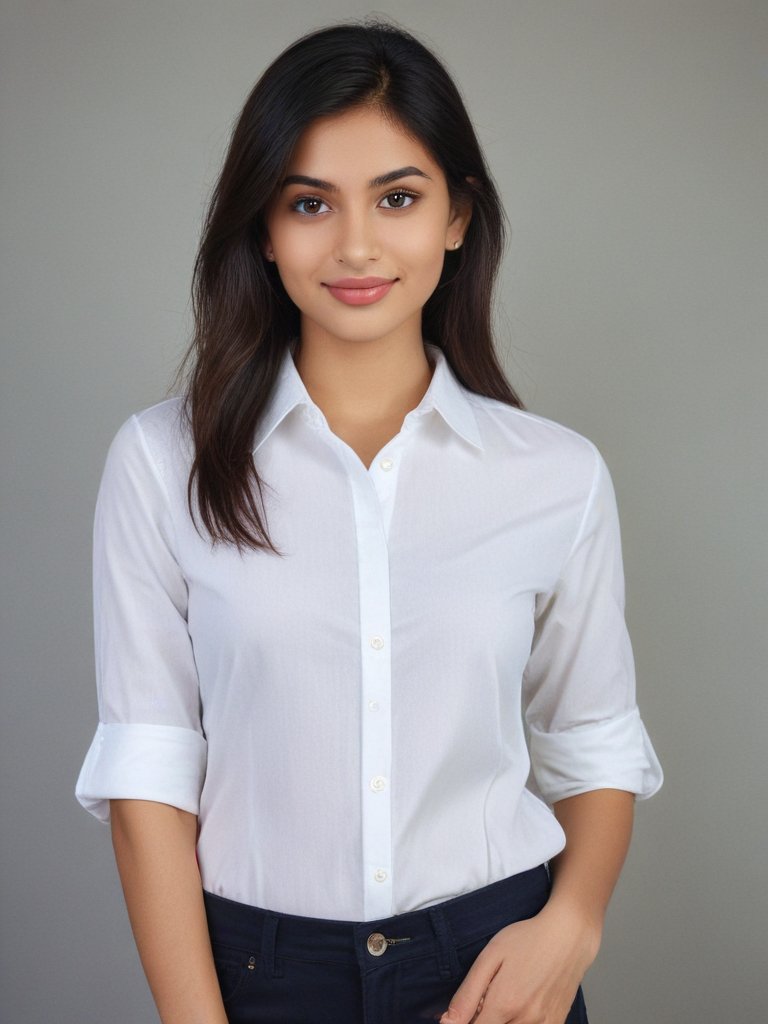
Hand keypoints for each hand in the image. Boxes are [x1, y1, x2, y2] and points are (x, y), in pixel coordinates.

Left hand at [439, 900, 600, 1023]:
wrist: (569, 936)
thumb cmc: (528, 940)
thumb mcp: (490, 957)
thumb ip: (467, 994)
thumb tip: (447, 1023)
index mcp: (504, 1004)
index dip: (463, 1023)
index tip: (466, 1011)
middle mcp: (525, 1020)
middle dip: (483, 1020)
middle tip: (488, 998)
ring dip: (502, 1021)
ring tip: (506, 999)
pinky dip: (521, 1022)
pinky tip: (522, 1005)